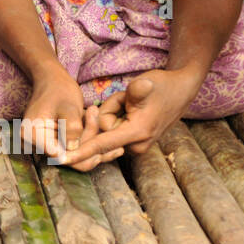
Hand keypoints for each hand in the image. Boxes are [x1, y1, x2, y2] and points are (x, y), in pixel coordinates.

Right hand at [21, 69, 84, 160]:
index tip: (92, 126)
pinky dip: (82, 139)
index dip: (81, 147)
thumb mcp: (69, 107)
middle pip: (66, 157)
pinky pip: (69, 150)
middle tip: (93, 115)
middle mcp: (31, 144)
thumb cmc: (60, 90)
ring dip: (86, 139)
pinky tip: (88, 122)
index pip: (61, 155)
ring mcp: (39, 145)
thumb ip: (71, 128)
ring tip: (90, 114)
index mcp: (32, 135)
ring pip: (70, 155)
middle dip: (85, 142)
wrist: (51, 81)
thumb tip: (72, 150)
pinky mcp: (48, 144)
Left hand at [59, 69, 200, 167]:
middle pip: (102, 130)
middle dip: (109, 111)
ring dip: (114, 111)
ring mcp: (135, 145)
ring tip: (131, 102)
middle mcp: (136, 145)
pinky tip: (130, 107)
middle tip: (126, 99)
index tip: (62, 160)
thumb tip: (137, 87)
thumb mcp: (146, 84)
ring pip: (107, 126)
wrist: (180, 90)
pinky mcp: (133, 141)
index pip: (101, 144)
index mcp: (137, 133)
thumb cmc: (162, 86)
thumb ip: (136, 90)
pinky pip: (114, 127)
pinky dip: (118, 114)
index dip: (80, 152)